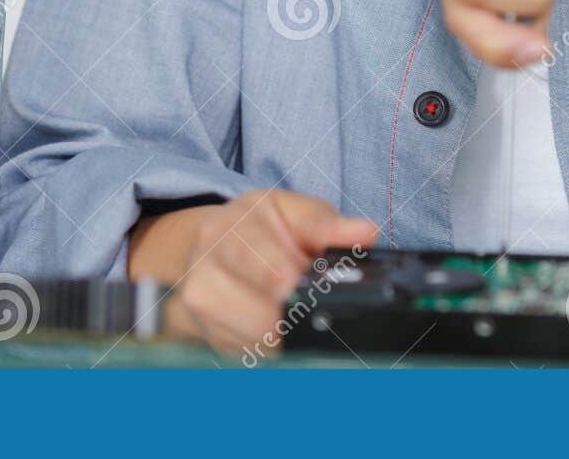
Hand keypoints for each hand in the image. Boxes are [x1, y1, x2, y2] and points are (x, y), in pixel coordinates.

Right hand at [127, 188, 377, 356]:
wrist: (211, 244)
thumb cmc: (259, 226)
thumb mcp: (291, 210)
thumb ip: (328, 224)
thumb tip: (366, 233)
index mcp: (225, 231)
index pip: (255, 261)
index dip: (284, 280)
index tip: (306, 289)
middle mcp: (203, 272)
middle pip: (258, 317)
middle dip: (299, 315)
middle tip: (321, 305)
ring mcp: (202, 312)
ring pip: (259, 344)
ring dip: (291, 334)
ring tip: (302, 308)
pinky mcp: (211, 341)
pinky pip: (256, 357)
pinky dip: (278, 346)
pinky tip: (284, 325)